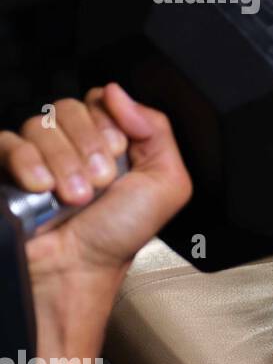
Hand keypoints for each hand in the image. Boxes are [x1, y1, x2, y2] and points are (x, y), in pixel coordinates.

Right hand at [0, 84, 191, 350]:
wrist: (78, 269)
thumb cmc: (119, 235)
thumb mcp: (166, 183)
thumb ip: (157, 131)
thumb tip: (122, 93)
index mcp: (114, 143)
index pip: (103, 100)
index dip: (110, 121)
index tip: (118, 152)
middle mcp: (77, 145)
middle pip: (71, 107)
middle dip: (90, 146)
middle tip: (99, 181)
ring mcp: (41, 156)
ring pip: (41, 124)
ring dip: (63, 161)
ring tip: (75, 195)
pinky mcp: (9, 169)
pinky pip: (8, 141)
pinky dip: (27, 162)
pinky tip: (43, 187)